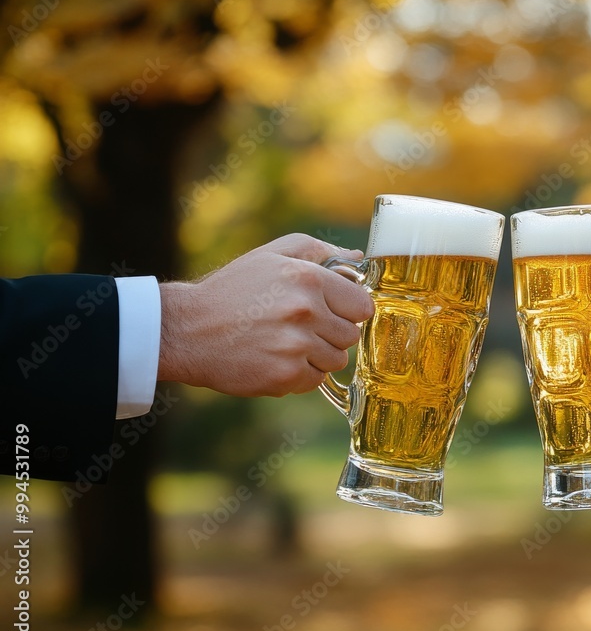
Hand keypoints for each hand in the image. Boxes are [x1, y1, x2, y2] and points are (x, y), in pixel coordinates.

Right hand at [158, 233, 374, 395]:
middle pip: (351, 335)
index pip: (363, 305)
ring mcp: (296, 346)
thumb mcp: (271, 256)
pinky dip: (300, 374)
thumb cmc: (232, 290)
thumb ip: (317, 251)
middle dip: (331, 333)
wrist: (187, 330)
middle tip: (300, 327)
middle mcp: (306, 311)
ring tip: (285, 343)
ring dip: (317, 355)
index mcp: (308, 278)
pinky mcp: (285, 375)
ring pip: (336, 360)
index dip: (349, 310)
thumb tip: (356, 256)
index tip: (332, 311)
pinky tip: (275, 359)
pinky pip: (315, 380)